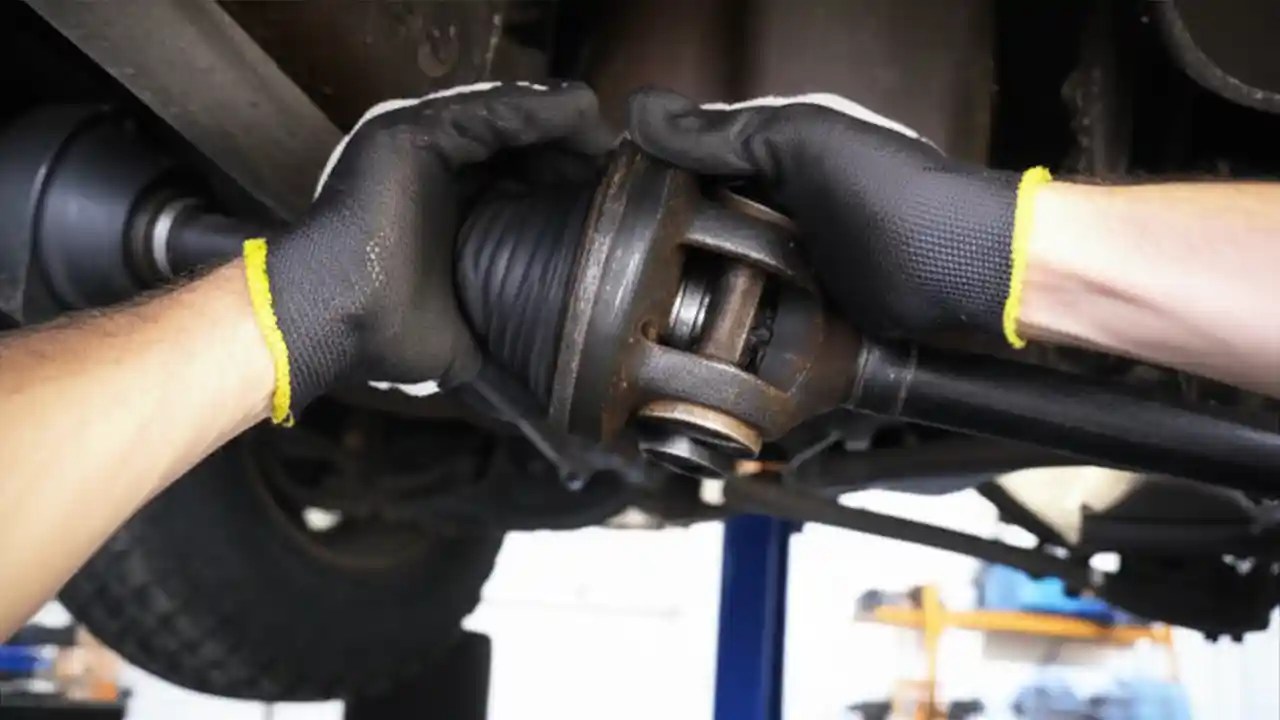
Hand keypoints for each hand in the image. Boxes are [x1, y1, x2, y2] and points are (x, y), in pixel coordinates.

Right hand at [245, 81, 610, 423]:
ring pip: (507, 119)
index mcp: (441, 205)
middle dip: (570, 151)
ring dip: (563, 123)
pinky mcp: (409, 132)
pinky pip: (488, 112)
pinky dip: (537, 110)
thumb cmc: (381, 337)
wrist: (332, 325)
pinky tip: (581, 115)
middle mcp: (427, 166)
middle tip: (618, 168)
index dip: (564, 180)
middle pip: (517, 143)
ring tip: (608, 138)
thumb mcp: (461, 343)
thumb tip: (541, 400)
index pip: (516, 176)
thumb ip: (495, 349)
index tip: (611, 196)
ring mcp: (416, 143)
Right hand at [625, 88, 1049, 344]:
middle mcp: (782, 198)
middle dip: (666, 228)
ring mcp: (791, 252)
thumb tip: (642, 113)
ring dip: (691, 275)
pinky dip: (722, 313)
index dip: (655, 165)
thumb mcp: (799, 141)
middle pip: (702, 212)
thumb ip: (720, 134)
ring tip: (643, 290)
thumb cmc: (897, 194)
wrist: (958, 270)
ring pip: (719, 263)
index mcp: (779, 148)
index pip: (697, 150)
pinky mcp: (801, 304)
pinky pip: (748, 307)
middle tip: (617, 248)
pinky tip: (692, 321)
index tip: (610, 187)